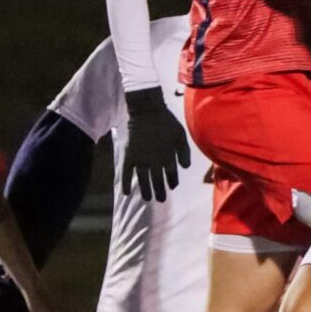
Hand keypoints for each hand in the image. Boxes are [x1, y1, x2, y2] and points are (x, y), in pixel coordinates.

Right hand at [120, 86, 189, 201]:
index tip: (171, 187)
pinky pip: (126, 172)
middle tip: (160, 200)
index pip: (171, 175)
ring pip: (143, 180)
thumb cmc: (167, 122)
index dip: (171, 182)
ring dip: (145, 191)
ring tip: (147, 199)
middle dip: (159, 191)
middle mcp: (154, 161)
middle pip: (157, 181)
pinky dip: (125, 183)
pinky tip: (127, 193)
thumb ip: (184, 152)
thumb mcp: (181, 135)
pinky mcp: (129, 155)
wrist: (147, 111)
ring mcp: (140, 159)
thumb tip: (184, 168)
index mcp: (167, 157)